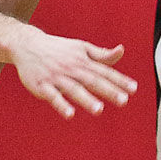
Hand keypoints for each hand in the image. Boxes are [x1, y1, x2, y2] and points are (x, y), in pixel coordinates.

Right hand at [10, 25, 136, 118]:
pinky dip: (61, 105)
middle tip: (123, 100)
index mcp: (82, 60)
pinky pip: (52, 96)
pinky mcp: (41, 86)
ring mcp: (56, 77)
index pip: (104, 71)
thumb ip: (101, 54)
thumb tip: (121, 51)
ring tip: (99, 110)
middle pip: (92, 80)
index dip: (119, 80)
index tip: (133, 89)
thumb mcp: (80, 47)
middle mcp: (71, 68)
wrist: (26, 45)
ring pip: (73, 89)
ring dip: (86, 99)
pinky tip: (70, 114)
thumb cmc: (58, 49)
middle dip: (108, 90)